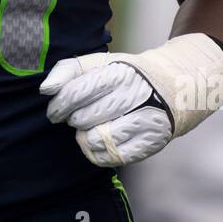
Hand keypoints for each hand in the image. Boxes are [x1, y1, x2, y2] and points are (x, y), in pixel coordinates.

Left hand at [40, 34, 222, 167]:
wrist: (176, 87)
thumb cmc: (127, 75)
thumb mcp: (100, 63)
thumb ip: (69, 70)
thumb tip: (45, 90)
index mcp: (120, 71)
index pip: (77, 92)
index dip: (59, 105)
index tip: (55, 110)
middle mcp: (135, 95)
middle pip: (85, 117)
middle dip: (73, 120)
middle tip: (77, 117)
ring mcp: (146, 120)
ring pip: (98, 140)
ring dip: (84, 138)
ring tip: (88, 129)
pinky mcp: (152, 142)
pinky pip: (113, 158)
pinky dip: (98, 153)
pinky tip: (99, 142)